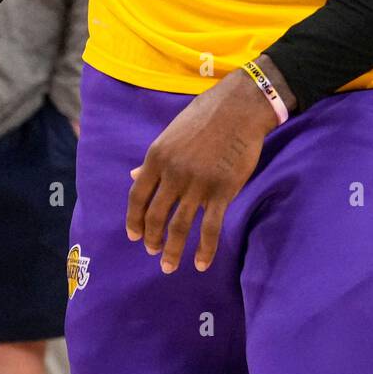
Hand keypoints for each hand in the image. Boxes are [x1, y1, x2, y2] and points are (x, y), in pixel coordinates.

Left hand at [125, 60, 286, 274]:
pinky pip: (210, 228)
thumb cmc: (205, 116)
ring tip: (169, 266)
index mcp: (157, 156)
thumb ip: (154, 160)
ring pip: (180, 227)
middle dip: (151, 238)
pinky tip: (201, 264)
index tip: (133, 236)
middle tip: (153, 251)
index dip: (133, 219)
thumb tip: (133, 177)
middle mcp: (173, 172)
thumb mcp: (171, 133)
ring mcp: (198, 184)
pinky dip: (205, 250)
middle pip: (155, 215)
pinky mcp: (223, 191)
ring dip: (172, 251)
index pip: (137, 196)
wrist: (240, 107)